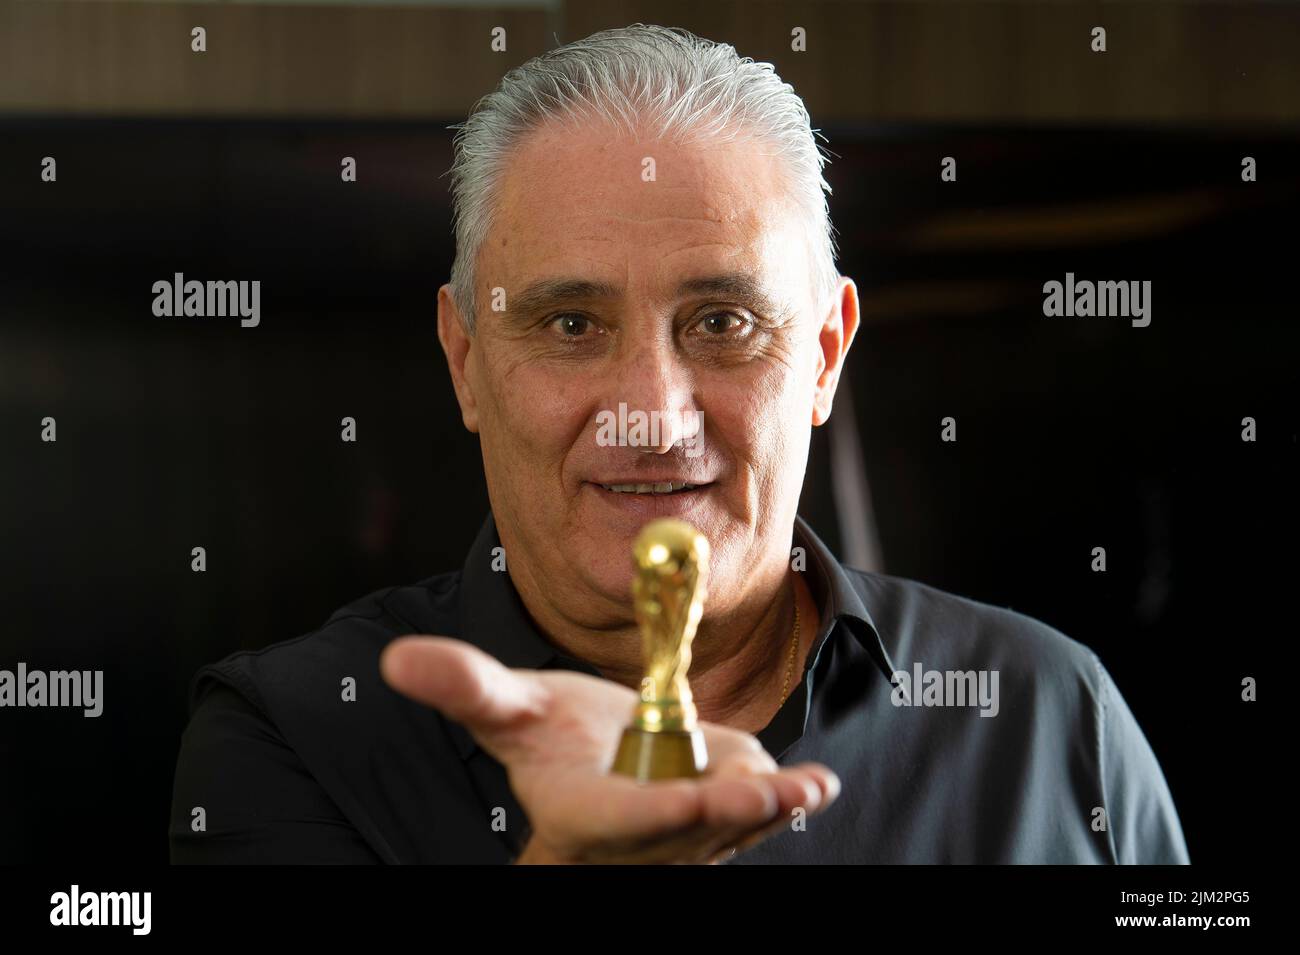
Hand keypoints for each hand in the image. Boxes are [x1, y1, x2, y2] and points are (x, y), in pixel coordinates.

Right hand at [380, 635, 840, 863]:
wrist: (599, 773)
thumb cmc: (554, 743)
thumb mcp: (513, 710)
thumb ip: (467, 686)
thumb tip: (396, 656)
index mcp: (586, 811)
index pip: (620, 819)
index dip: (653, 816)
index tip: (688, 802)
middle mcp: (643, 839)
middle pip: (690, 834)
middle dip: (728, 816)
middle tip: (766, 792)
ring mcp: (690, 841)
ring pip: (735, 829)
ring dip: (771, 809)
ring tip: (804, 788)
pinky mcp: (726, 826)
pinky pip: (760, 817)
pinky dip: (790, 801)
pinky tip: (815, 784)